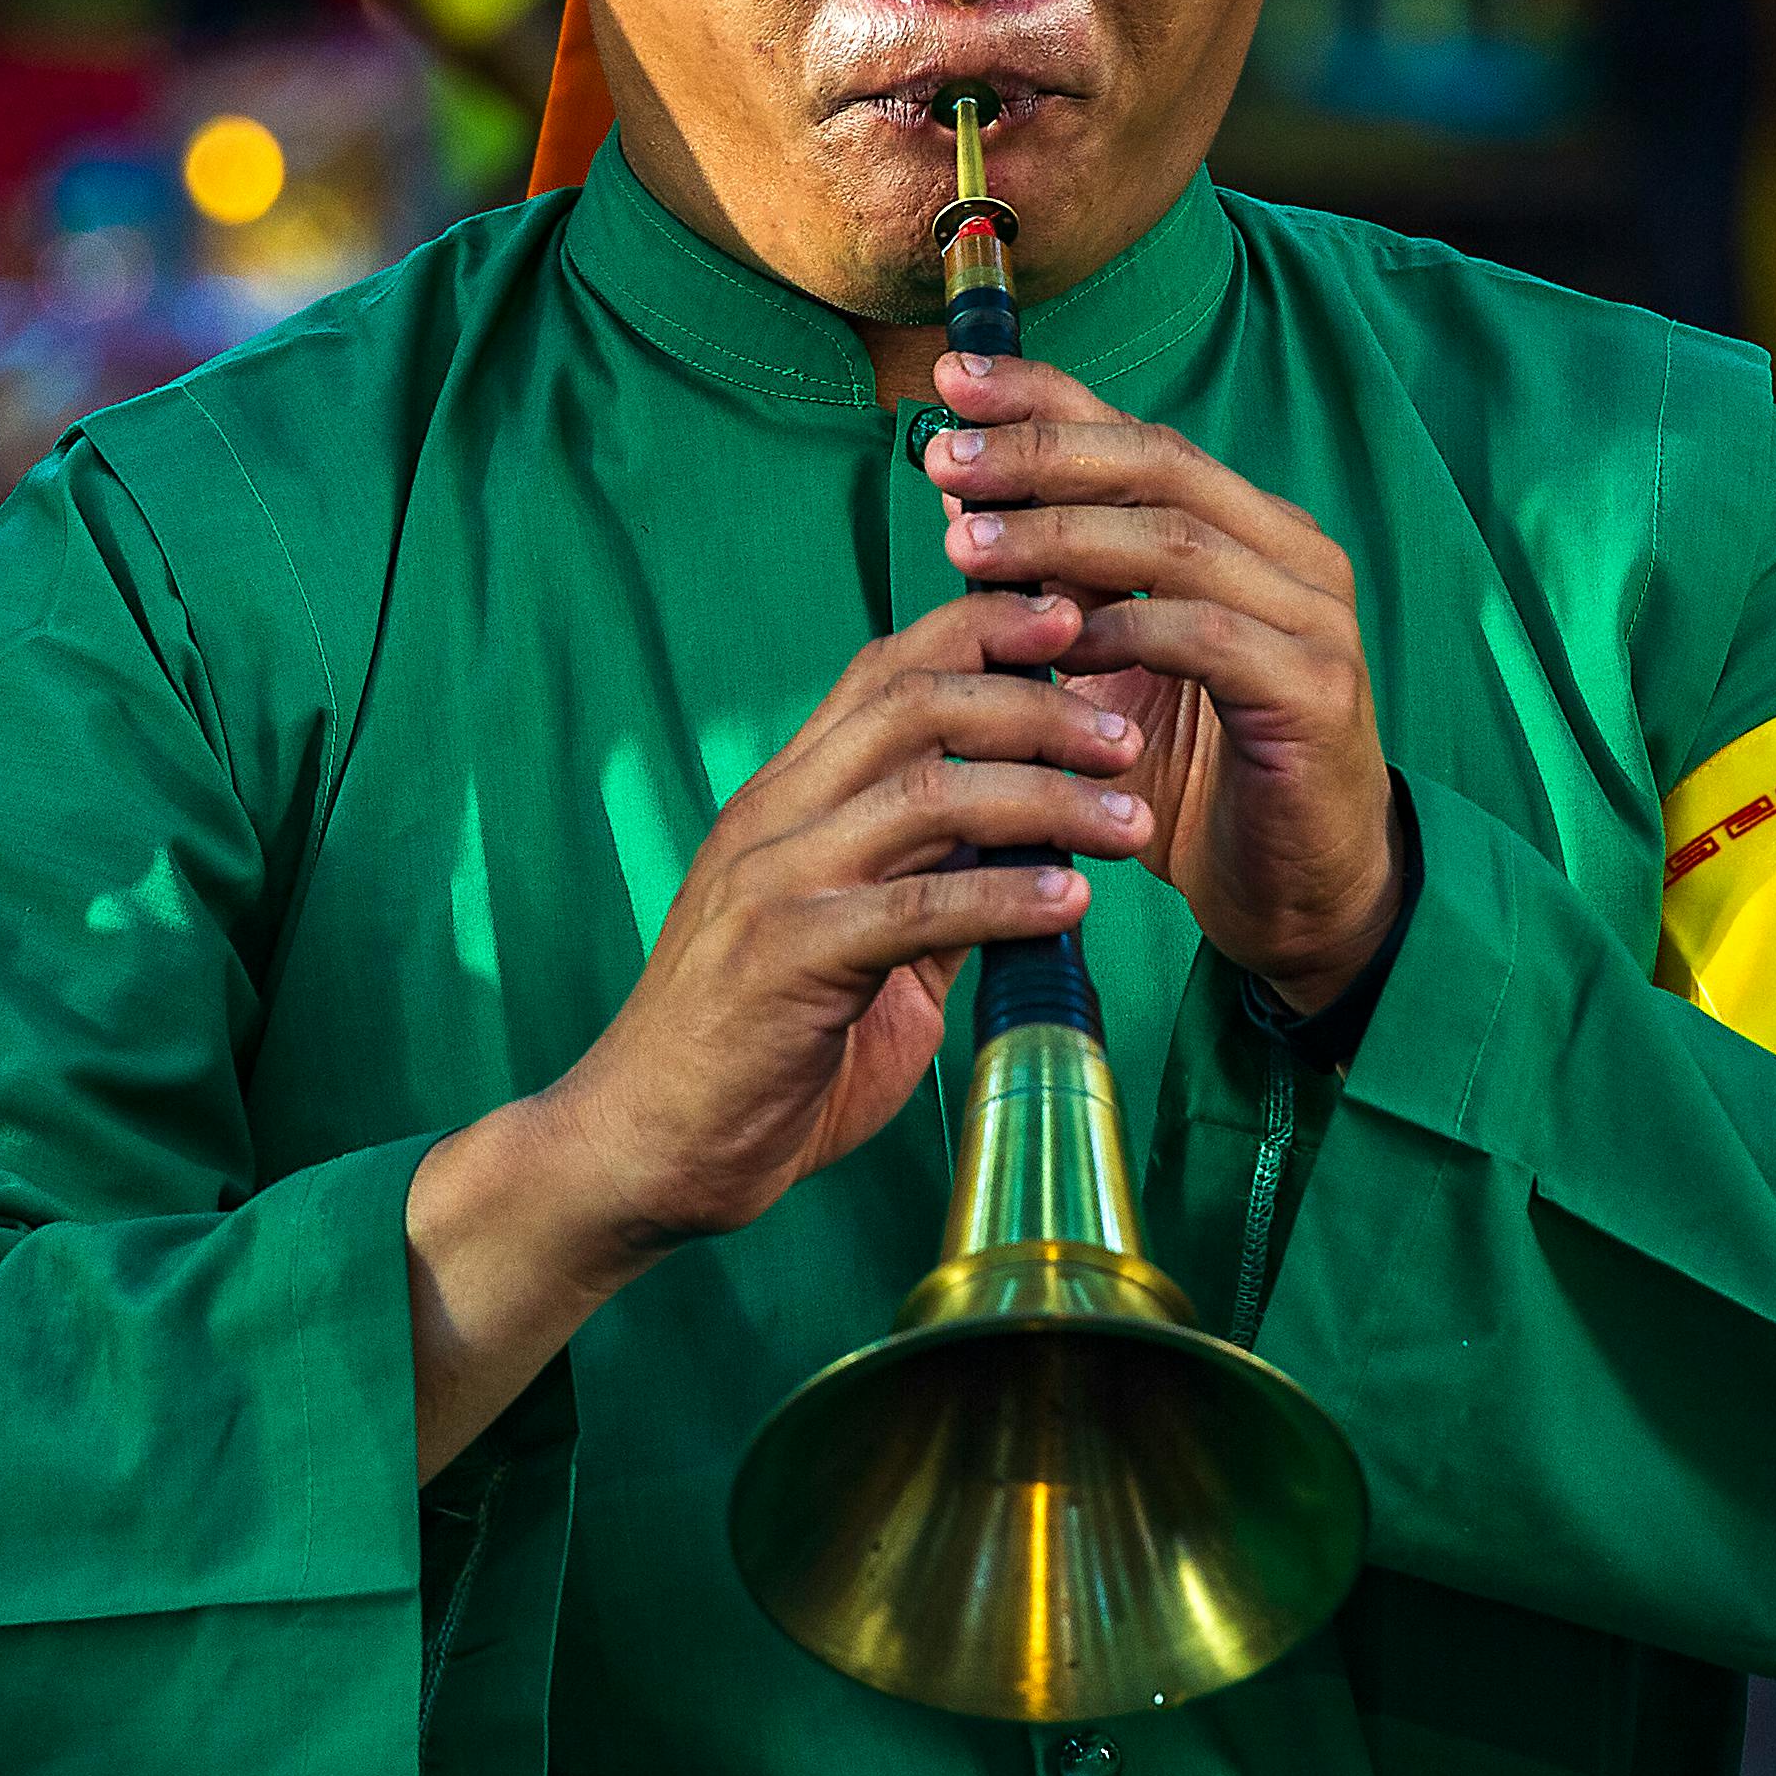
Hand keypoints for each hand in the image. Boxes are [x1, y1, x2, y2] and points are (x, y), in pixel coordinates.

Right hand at [408, 585, 1151, 1475]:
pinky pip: (912, 907)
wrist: (645, 1150)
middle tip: (1126, 733)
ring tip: (1130, 820)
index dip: (985, 630)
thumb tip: (1041, 847)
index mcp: (788, 794)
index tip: (1081, 625)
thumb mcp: (861, 946)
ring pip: (922, 790)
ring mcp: (770, 881)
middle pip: (913, 702)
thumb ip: (934, 884)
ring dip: (1043, 795)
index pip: (887, 668)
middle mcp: (774, 815)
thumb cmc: (761, 1050)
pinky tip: (1073, 903)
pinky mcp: (782, 960)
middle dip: (1034, 700)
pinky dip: (1003, 896)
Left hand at [924, 352, 1398, 1014]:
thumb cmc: (1196, 771)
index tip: (950, 377)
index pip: (1137, 433)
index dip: (1045, 398)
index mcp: (1245, 526)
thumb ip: (1060, 580)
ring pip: (1176, 541)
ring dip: (1060, 538)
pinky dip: (1121, 631)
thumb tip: (961, 498)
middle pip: (1158, 463)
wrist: (1298, 892)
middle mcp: (1289, 551)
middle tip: (943, 458)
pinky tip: (1048, 642)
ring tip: (964, 547)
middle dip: (1040, 453)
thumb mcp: (1112, 662)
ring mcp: (1313, 618)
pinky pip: (1206, 638)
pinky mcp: (1316, 691)